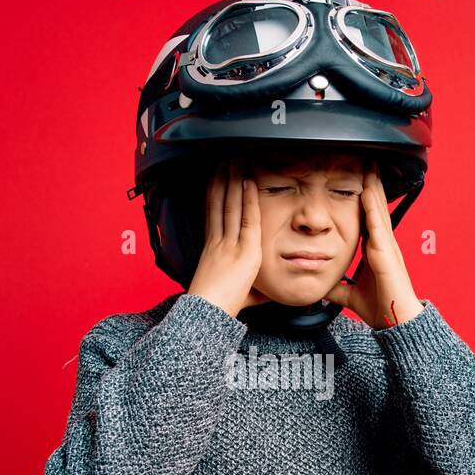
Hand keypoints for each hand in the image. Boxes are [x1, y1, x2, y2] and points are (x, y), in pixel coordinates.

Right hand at [187, 158, 268, 317]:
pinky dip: (248, 200)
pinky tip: (248, 184)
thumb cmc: (217, 309)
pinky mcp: (244, 251)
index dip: (213, 195)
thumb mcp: (237, 295)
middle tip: (224, 161)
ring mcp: (230, 245)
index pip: (213, 216)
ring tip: (234, 162)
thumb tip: (267, 293)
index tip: (214, 179)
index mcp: (212, 251)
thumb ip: (254, 290)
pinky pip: (247, 219)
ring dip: (233, 182)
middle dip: (221, 181)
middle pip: (219, 205)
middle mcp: (218, 243)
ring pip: (230, 206)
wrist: (207, 313)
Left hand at [322, 163, 423, 328]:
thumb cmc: (381, 308)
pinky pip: (376, 224)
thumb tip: (323, 287)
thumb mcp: (351, 295)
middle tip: (366, 161)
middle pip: (375, 207)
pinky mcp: (385, 252)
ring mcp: (386, 246)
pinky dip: (372, 206)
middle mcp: (382, 244)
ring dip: (372, 187)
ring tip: (369, 166)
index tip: (357, 182)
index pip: (367, 218)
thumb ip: (338, 288)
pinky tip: (367, 190)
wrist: (396, 321)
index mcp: (376, 250)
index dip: (363, 199)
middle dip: (370, 185)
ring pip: (378, 209)